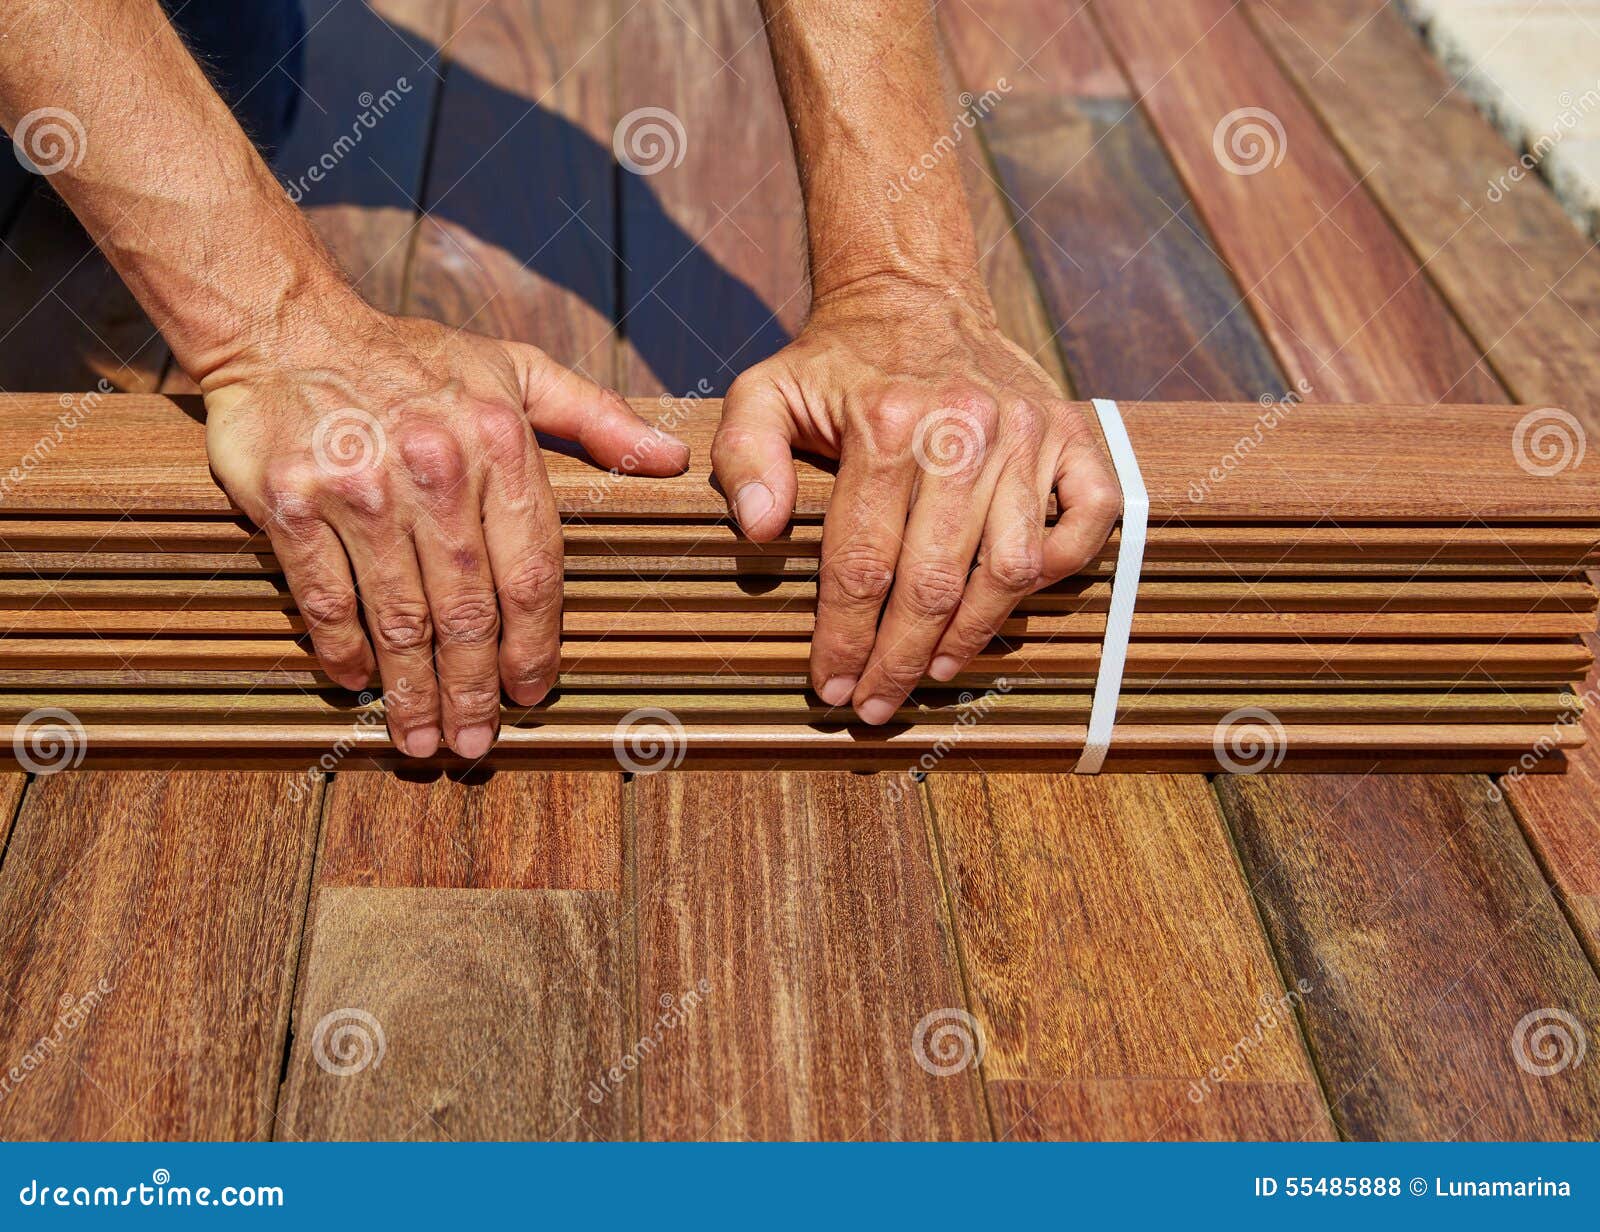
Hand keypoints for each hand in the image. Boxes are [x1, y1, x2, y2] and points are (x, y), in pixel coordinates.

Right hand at [205, 301, 687, 757]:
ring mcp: (361, 487)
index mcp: (498, 443)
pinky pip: (327, 598)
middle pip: (467, 609)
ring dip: (412, 690)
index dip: (535, 645)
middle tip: (475, 743)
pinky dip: (343, 649)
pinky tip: (356, 684)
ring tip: (420, 740)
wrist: (287, 324)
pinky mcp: (293, 503)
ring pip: (399, 617)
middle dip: (474, 689)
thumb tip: (672, 460)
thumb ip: (596, 418)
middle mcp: (434, 469)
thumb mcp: (515, 369)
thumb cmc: (413, 358)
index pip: (532, 570)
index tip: (532, 692)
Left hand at [712, 280, 1120, 723]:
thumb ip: (744, 457)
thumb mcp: (763, 392)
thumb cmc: (835, 362)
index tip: (831, 686)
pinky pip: (1087, 523)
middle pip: (934, 582)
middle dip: (899, 660)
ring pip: (1010, 569)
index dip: (845, 639)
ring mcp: (1029, 433)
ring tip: (932, 674)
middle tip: (877, 706)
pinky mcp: (1075, 434)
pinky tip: (1010, 608)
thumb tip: (759, 531)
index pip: (862, 564)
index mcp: (887, 422)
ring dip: (971, 637)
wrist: (914, 294)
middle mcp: (965, 429)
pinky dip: (1059, 572)